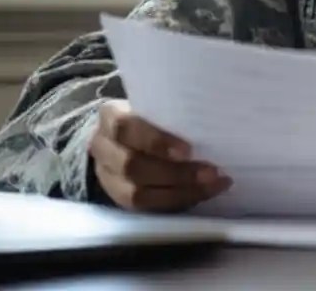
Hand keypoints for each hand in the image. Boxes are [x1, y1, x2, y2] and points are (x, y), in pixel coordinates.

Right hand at [89, 99, 231, 211]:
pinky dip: (177, 202)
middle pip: (132, 166)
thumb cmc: (147, 116)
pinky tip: (202, 194)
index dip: (156, 142)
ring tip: (213, 185)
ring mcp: (107, 177)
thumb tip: (211, 122)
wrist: (121, 137)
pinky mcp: (118, 199)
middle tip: (211, 172)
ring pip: (138, 194)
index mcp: (110, 116)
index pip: (126, 127)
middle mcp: (102, 147)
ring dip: (180, 192)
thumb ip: (171, 113)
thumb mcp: (153, 106)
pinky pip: (146, 208)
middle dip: (176, 173)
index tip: (188, 150)